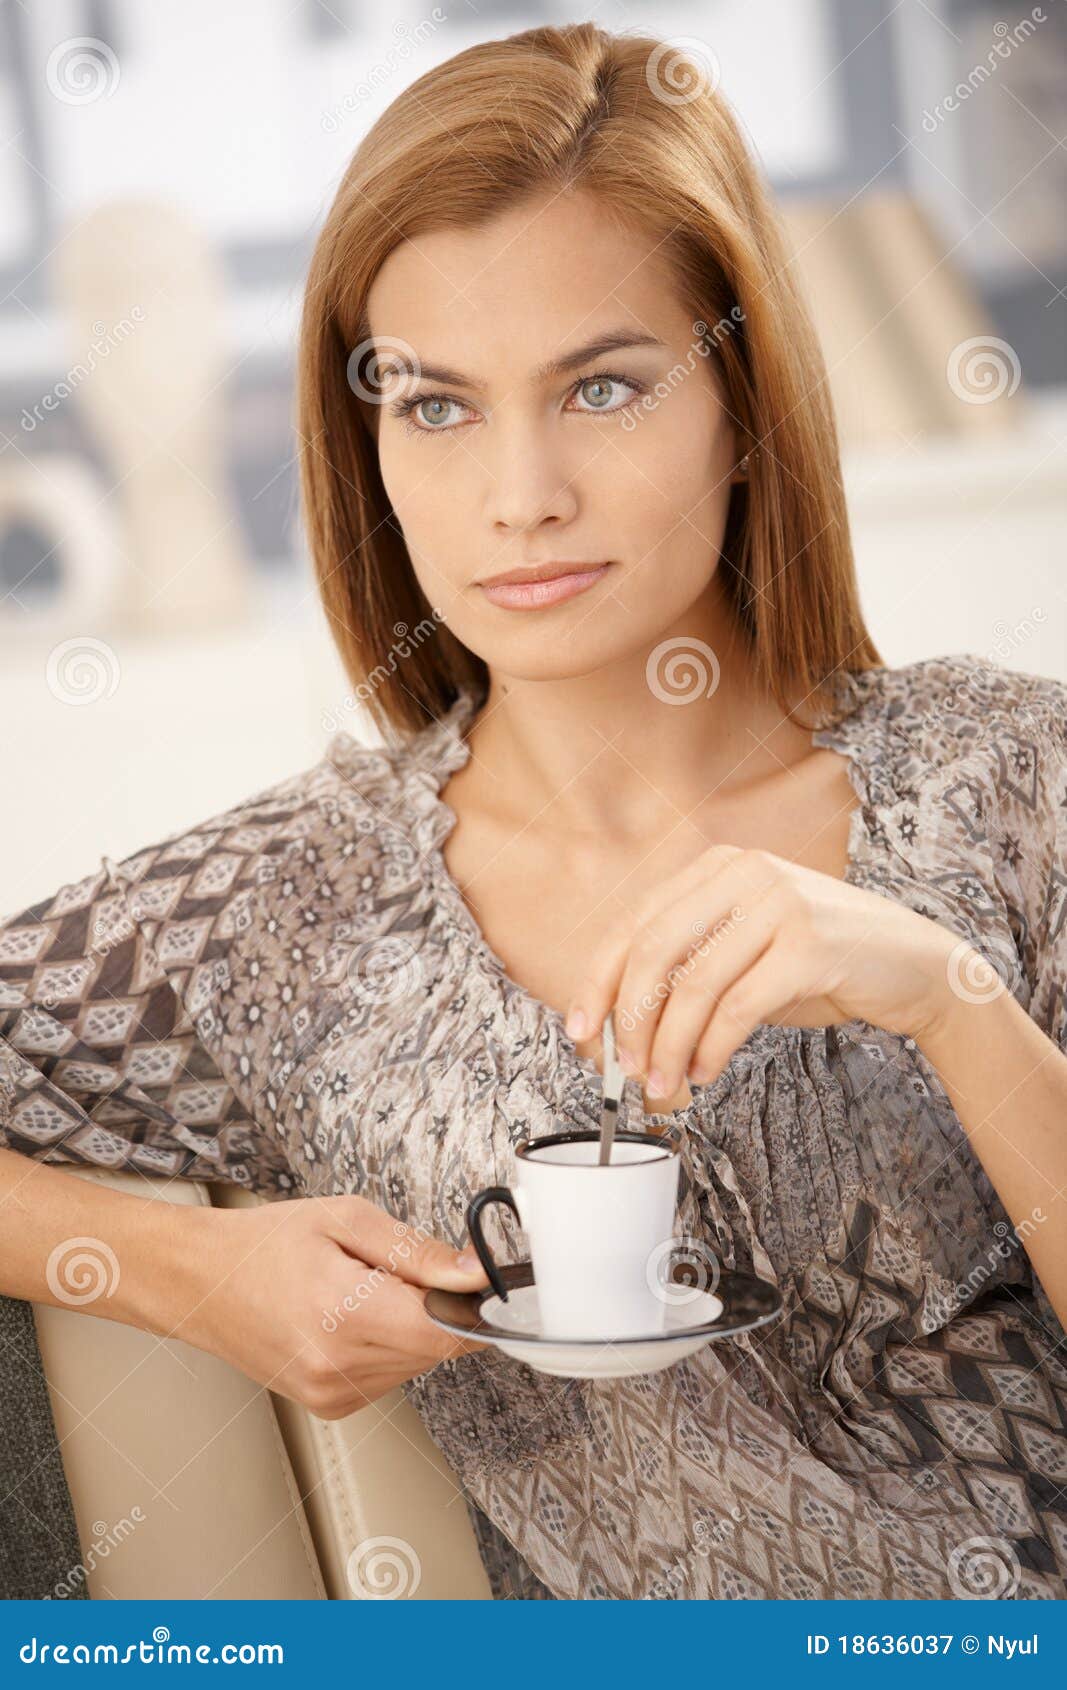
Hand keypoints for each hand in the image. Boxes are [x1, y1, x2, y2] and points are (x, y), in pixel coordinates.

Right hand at [166, 1195, 491, 1420]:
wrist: (198, 1282)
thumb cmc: (263, 1244)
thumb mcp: (345, 1219)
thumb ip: (417, 1251)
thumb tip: (474, 1274)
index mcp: (343, 1314)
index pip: (449, 1332)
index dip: (474, 1304)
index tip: (475, 1276)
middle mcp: (338, 1368)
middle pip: (437, 1347)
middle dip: (436, 1305)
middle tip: (395, 1268)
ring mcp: (332, 1394)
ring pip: (418, 1363)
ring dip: (410, 1326)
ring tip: (361, 1290)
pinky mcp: (330, 1406)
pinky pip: (391, 1375)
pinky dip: (387, 1345)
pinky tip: (350, 1316)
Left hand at [565, 844, 968, 1099]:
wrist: (915, 966)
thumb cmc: (819, 964)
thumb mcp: (744, 951)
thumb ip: (689, 970)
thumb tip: (618, 1027)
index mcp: (716, 866)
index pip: (634, 923)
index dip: (598, 980)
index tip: (579, 1029)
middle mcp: (743, 872)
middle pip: (654, 951)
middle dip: (630, 1019)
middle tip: (623, 1069)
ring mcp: (779, 902)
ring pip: (694, 985)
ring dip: (668, 1046)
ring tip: (663, 1085)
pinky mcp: (811, 944)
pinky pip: (738, 1007)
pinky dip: (711, 1049)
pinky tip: (704, 1070)